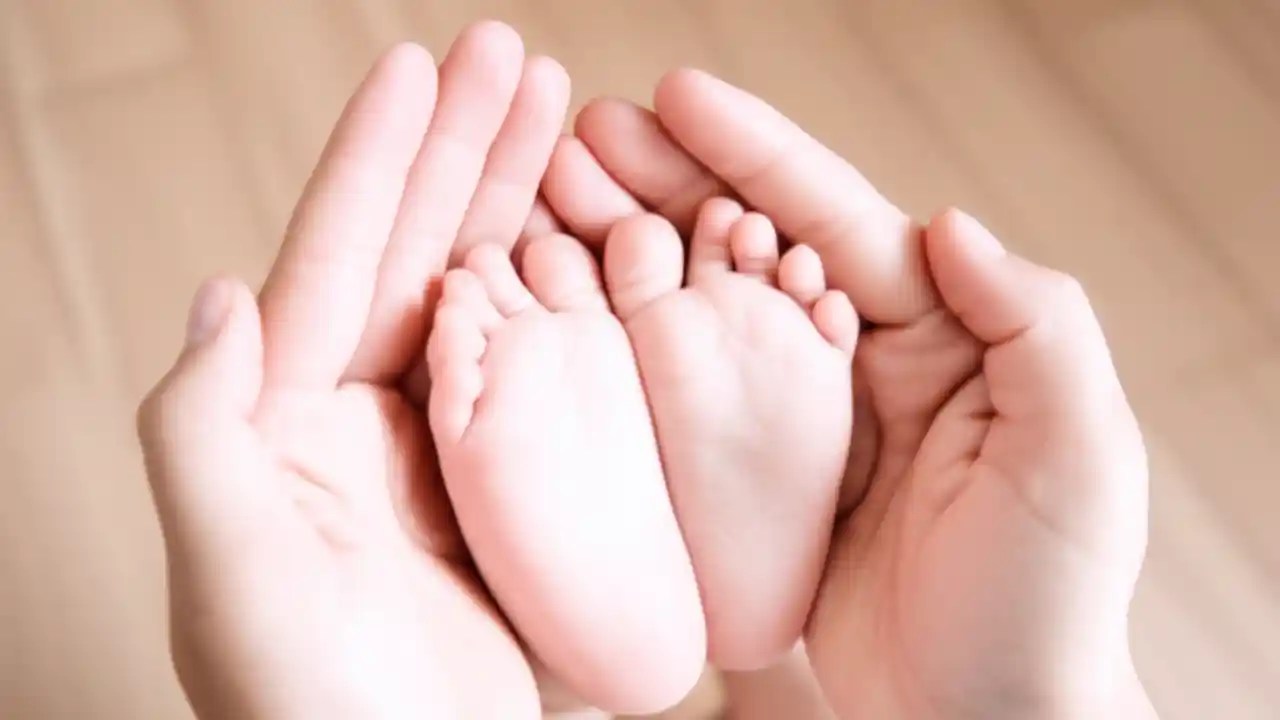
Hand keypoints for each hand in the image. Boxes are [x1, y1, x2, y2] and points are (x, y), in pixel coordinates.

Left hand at [136, 24, 567, 718]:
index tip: (421, 65)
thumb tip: (216, 292)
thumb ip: (201, 439)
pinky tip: (604, 248)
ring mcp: (448, 449)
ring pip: (490, 299)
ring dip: (525, 208)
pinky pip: (548, 374)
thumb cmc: (308, 715)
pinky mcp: (517, 487)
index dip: (378, 160)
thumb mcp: (230, 584)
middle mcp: (368, 421)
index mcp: (289, 424)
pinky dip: (575, 303)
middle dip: (467, 153)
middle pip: (421, 254)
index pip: (335, 262)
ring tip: (566, 125)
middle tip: (518, 60)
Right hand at [543, 71, 1154, 718]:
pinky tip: (573, 312)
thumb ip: (1036, 325)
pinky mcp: (756, 480)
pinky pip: (686, 394)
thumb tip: (948, 224)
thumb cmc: (1046, 599)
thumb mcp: (1077, 454)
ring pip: (707, 308)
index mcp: (940, 332)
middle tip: (581, 141)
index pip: (835, 220)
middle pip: (753, 245)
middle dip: (671, 185)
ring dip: (635, 250)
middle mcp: (863, 358)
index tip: (675, 98)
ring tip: (553, 203)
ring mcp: (802, 417)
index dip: (755, 154)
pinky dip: (630, 345)